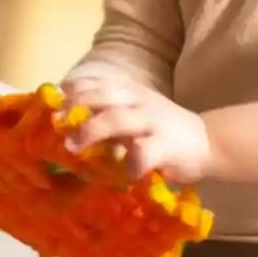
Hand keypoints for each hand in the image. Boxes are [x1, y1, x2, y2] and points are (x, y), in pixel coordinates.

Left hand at [61, 74, 211, 183]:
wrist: (207, 141)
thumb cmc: (159, 129)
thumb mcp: (132, 112)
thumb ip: (104, 114)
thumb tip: (61, 125)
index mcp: (128, 90)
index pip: (93, 82)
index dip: (68, 92)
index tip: (50, 107)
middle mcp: (138, 100)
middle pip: (101, 96)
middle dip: (75, 109)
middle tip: (56, 126)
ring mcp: (153, 122)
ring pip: (117, 119)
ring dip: (91, 131)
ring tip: (73, 148)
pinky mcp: (167, 146)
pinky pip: (144, 152)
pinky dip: (129, 164)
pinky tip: (124, 174)